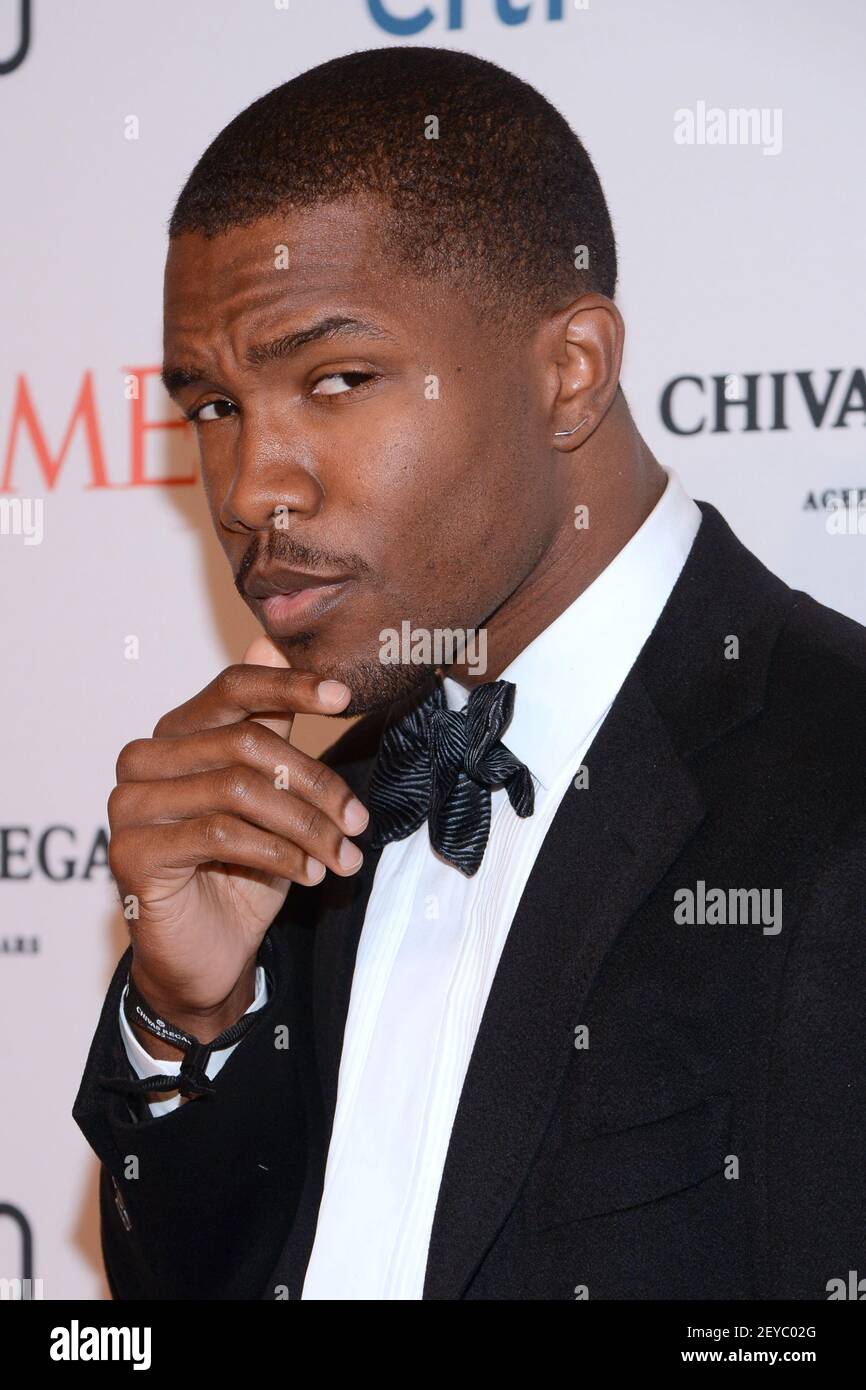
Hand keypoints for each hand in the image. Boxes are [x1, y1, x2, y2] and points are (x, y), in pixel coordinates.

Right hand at [108, 636, 367, 1028]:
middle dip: (316, 782)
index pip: (234, 689)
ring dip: (305, 825)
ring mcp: (130, 804)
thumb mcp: (271, 794)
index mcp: (177, 733)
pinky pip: (220, 833)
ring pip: (238, 789)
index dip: (291, 687)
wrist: (209, 955)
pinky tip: (308, 874)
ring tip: (341, 856)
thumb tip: (269, 645)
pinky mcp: (131, 851)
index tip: (345, 698)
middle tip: (357, 820)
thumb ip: (270, 726)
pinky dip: (278, 853)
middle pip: (246, 742)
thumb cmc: (241, 870)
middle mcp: (144, 758)